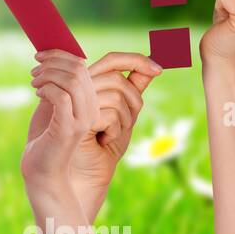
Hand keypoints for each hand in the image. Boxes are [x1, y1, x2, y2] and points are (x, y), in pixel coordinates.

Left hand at [22, 50, 96, 187]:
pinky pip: (61, 96)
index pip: (82, 66)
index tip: (40, 56)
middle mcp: (91, 109)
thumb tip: (47, 60)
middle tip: (34, 70)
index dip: (60, 54)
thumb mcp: (50, 107)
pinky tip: (37, 94)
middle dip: (52, 62)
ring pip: (71, 80)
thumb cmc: (44, 140)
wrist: (42, 173)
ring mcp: (82, 119)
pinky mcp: (69, 128)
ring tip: (34, 82)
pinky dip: (46, 88)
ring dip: (47, 74)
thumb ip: (54, 86)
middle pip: (78, 69)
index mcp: (89, 101)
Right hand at [70, 52, 160, 215]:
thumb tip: (154, 68)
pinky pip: (110, 115)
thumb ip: (133, 90)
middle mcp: (79, 88)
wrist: (84, 174)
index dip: (136, 59)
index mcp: (89, 82)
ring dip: (124, 121)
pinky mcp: (75, 117)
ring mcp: (74, 101)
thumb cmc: (102, 145)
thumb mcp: (124, 115)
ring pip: (116, 96)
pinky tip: (102, 140)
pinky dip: (114, 132)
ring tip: (109, 134)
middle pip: (118, 79)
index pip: (113, 59)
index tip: (159, 70)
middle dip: (133, 102)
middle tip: (124, 124)